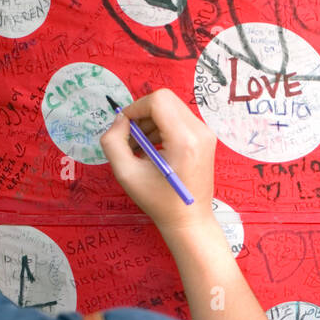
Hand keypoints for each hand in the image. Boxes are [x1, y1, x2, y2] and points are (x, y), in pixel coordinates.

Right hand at [99, 88, 216, 233]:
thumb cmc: (159, 202)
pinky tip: (154, 149)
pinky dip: (162, 126)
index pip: (157, 101)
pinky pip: (179, 118)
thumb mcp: (126, 174)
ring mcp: (206, 134)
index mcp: (184, 140)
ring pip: (171, 107)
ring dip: (151, 121)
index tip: (125, 128)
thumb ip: (113, 142)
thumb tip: (120, 119)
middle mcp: (200, 132)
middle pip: (165, 99)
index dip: (135, 109)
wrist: (189, 221)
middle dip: (143, 113)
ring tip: (140, 147)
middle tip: (132, 137)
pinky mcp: (205, 138)